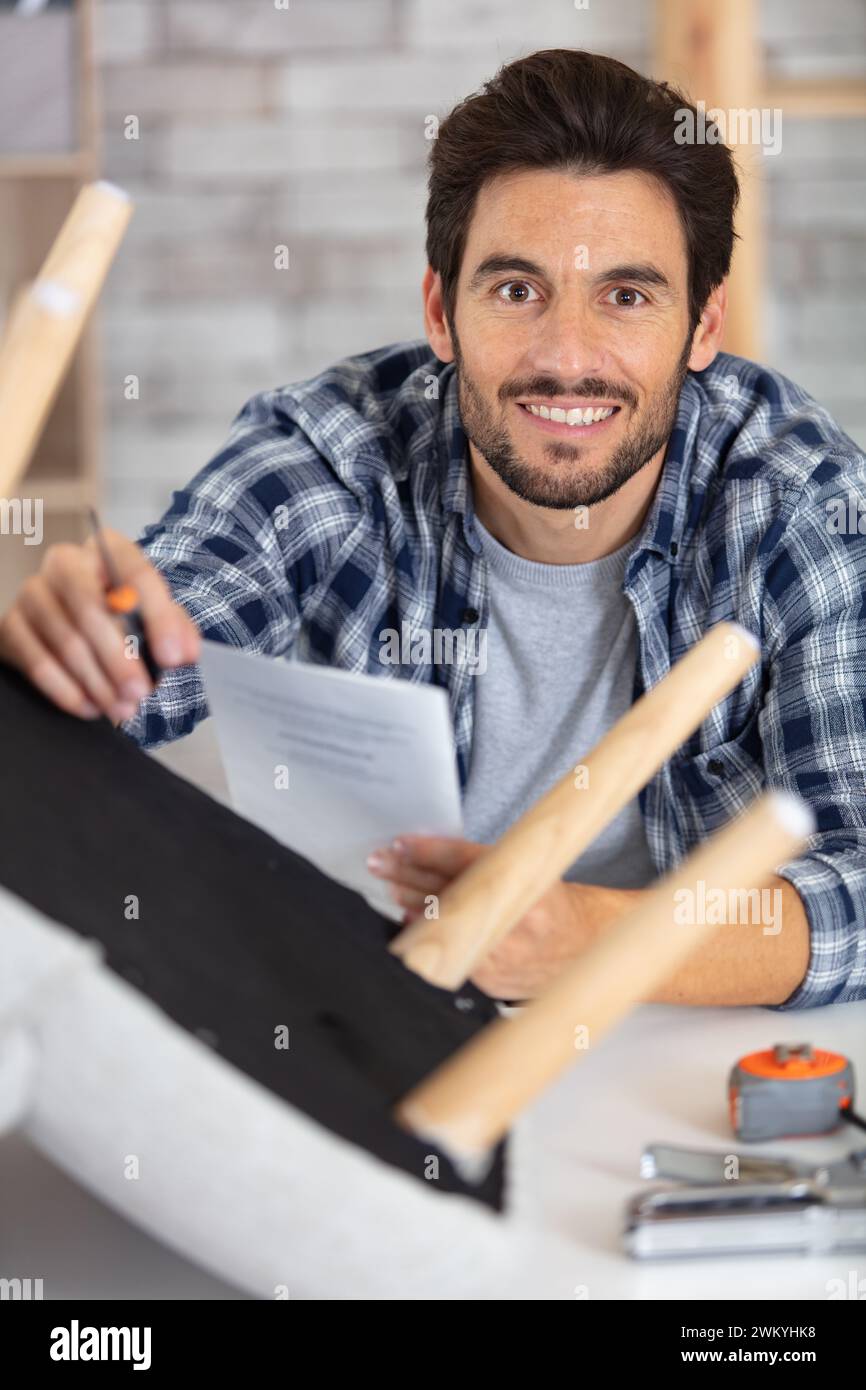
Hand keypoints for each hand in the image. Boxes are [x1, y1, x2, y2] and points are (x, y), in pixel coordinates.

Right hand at [0, 530, 199, 721]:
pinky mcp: (10, 625)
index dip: (158, 618)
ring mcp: (33, 593)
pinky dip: (68, 692)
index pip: (134, 574)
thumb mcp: (153, 615)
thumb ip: (176, 628)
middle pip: (90, 608)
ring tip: (122, 708)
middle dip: (120, 658)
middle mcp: (64, 563)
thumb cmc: (120, 614)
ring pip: (66, 642)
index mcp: (105, 550)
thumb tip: (186, 651)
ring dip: (98, 682)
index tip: (174, 658)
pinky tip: (92, 707)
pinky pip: (38, 663)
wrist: (74, 619)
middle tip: (140, 692)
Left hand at [367, 834, 611, 998]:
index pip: (466, 864)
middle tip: (381, 861)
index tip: (401, 843)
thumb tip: (430, 860)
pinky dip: (429, 937)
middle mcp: (514, 923)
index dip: (429, 852)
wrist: (586, 947)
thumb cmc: (555, 904)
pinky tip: (410, 921)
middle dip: (408, 876)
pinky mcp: (489, 979)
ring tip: (390, 886)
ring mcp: (501, 956)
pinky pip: (448, 955)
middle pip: (447, 894)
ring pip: (443, 928)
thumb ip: (486, 866)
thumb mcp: (532, 870)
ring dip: (412, 905)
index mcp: (528, 887)